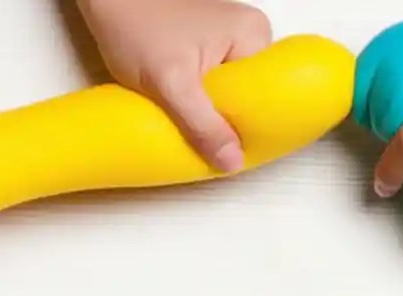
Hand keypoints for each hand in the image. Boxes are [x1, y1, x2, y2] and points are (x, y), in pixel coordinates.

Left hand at [78, 0, 270, 170]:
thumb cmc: (135, 26)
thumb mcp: (172, 84)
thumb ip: (203, 124)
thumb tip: (233, 162)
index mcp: (253, 34)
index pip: (267, 94)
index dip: (252, 125)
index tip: (233, 151)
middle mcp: (246, 34)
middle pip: (247, 96)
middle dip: (228, 121)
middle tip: (207, 144)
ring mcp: (224, 41)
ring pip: (227, 94)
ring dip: (210, 115)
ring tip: (190, 128)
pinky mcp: (204, 47)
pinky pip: (212, 86)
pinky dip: (198, 102)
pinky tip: (183, 113)